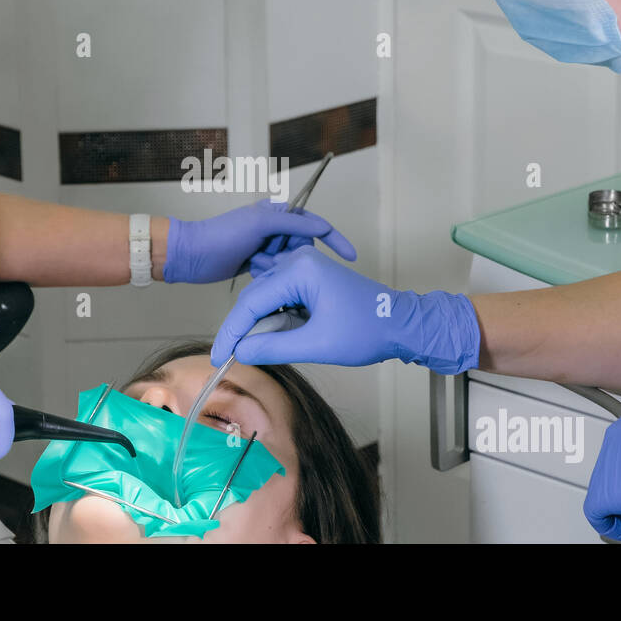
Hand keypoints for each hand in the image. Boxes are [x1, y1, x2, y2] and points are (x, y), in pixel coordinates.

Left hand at [163, 199, 355, 283]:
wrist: (192, 256)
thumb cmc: (221, 235)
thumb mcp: (259, 224)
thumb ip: (292, 222)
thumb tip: (322, 225)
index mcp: (277, 213)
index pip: (315, 223)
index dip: (334, 239)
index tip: (351, 257)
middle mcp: (274, 229)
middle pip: (304, 247)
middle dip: (294, 258)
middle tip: (272, 259)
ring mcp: (266, 248)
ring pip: (291, 264)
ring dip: (280, 270)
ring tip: (258, 266)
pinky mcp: (258, 266)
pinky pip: (278, 275)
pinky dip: (272, 278)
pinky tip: (257, 278)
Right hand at [210, 245, 480, 371]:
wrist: (401, 324)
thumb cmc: (365, 332)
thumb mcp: (316, 344)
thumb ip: (273, 346)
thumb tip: (240, 352)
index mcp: (299, 270)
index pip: (250, 302)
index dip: (231, 332)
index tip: (219, 358)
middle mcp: (298, 261)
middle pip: (255, 297)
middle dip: (242, 329)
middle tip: (230, 358)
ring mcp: (304, 267)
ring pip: (266, 298)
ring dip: (259, 325)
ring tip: (252, 351)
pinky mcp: (310, 278)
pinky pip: (280, 298)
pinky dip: (274, 319)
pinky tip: (273, 338)